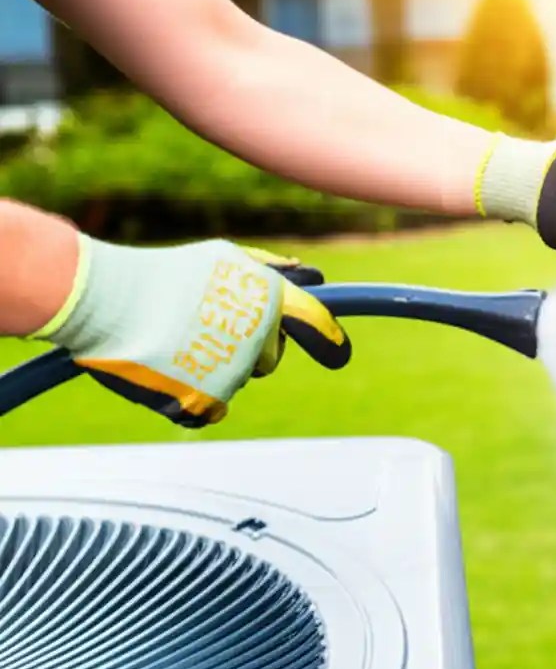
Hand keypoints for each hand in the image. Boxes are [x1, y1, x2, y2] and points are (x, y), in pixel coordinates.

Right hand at [29, 235, 350, 427]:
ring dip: (214, 369)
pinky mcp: (204, 402)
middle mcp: (260, 336)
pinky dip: (192, 398)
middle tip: (201, 327)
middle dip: (247, 348)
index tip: (339, 355)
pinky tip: (167, 372)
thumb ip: (271, 270)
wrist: (103, 299)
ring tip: (175, 341)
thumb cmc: (163, 275)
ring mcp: (233, 372)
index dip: (330, 341)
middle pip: (271, 359)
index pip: (316, 324)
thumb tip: (312, 277)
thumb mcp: (223, 259)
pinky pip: (211, 409)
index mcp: (270, 298)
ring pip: (237, 382)